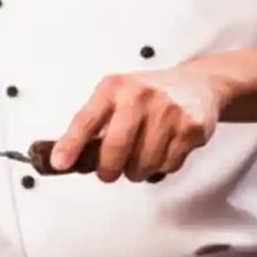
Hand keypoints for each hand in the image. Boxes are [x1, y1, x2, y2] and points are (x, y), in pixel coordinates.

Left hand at [52, 69, 221, 182]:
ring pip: (142, 164)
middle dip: (107, 170)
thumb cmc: (147, 94)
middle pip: (115, 149)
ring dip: (136, 171)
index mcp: (114, 88)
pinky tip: (162, 150)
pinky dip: (160, 167)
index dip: (70, 145)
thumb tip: (69, 160)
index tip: (59, 163)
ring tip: (138, 157)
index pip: (85, 120)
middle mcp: (140, 96)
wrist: (196, 84)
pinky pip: (167, 166)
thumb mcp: (115, 96)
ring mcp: (168, 111)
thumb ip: (93, 124)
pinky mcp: (191, 128)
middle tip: (108, 172)